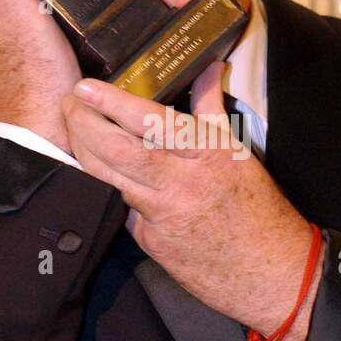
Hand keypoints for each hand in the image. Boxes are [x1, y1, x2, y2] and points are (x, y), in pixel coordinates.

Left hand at [61, 61, 323, 340]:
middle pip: (114, 149)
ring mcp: (161, 216)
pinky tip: (90, 170)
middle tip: (68, 103)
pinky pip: (119, 209)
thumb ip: (211, 109)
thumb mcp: (239, 152)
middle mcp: (181, 182)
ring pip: (106, 178)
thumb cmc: (260, 209)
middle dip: (82, 123)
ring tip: (71, 129)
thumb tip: (206, 68)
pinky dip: (105, 188)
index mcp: (207, 154)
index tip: (86, 87)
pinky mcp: (150, 243)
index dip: (111, 102)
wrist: (273, 272)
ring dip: (82, 152)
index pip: (149, 121)